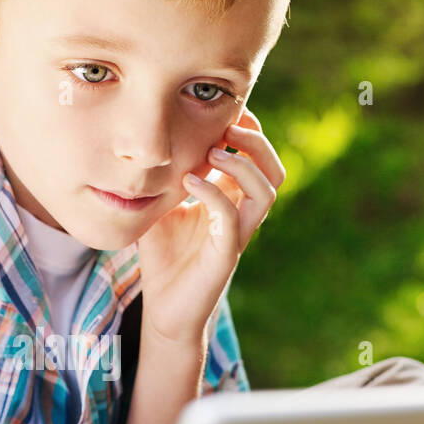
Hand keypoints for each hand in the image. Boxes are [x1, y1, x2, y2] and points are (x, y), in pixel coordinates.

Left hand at [137, 107, 285, 344]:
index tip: (224, 111)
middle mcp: (241, 216)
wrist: (164, 312)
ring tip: (215, 150)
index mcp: (230, 201)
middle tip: (228, 125)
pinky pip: (232, 220)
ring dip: (244, 165)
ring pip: (267, 193)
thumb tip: (150, 142)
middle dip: (257, 142)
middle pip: (273, 171)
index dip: (248, 131)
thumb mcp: (160, 207)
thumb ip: (165, 177)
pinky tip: (190, 183)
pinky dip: (215, 195)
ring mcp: (237, 236)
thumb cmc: (163, 259)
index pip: (255, 159)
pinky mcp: (225, 257)